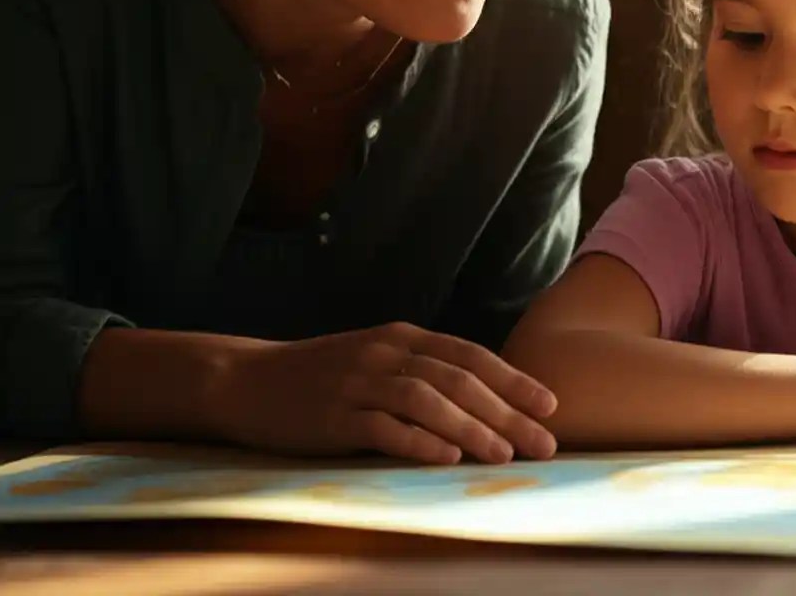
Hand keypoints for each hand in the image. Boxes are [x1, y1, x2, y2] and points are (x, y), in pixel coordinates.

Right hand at [210, 322, 558, 463]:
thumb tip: (485, 399)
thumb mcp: (378, 359)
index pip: (470, 356)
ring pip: (426, 401)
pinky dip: (418, 441)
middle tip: (543, 443)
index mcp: (402, 338)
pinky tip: (447, 458)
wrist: (246, 380)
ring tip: (504, 455)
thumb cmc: (322, 375)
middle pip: (458, 381)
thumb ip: (423, 371)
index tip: (550, 406)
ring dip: (471, 427)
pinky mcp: (332, 416)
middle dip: (507, 412)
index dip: (514, 380)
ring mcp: (357, 384)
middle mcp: (385, 355)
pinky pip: (382, 427)